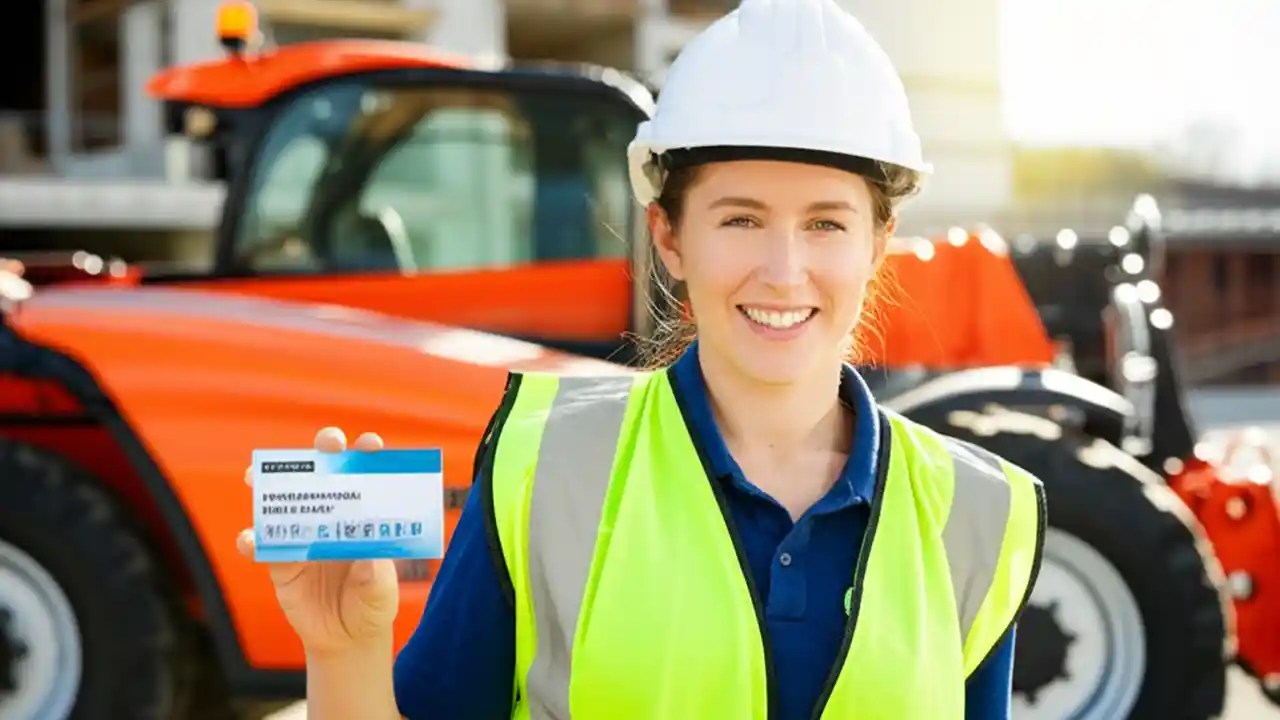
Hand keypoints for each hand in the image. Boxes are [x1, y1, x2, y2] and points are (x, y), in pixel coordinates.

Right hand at [237, 427, 399, 656]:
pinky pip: (262, 546)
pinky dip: (252, 540)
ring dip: (270, 484)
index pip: (367, 477)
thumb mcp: (381, 594)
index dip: (367, 457)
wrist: (346, 640)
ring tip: (258, 476)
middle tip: (328, 442)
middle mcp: (332, 518)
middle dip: (324, 452)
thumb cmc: (372, 605)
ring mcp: (303, 536)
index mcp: (363, 517)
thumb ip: (375, 578)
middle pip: (326, 475)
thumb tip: (367, 560)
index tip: (370, 445)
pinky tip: (249, 539)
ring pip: (285, 501)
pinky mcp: (280, 561)